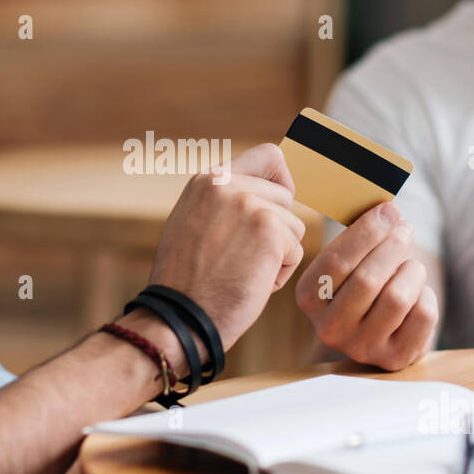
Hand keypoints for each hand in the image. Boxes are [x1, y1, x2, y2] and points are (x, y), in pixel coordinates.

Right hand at [148, 143, 305, 347]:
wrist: (178, 317)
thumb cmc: (187, 283)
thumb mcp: (194, 224)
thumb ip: (225, 203)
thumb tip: (270, 194)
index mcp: (207, 180)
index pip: (269, 156)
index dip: (282, 181)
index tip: (278, 205)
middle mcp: (227, 184)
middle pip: (285, 197)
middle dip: (276, 230)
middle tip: (244, 258)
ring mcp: (249, 205)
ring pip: (293, 227)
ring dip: (277, 255)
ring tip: (241, 273)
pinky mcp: (269, 231)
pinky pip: (295, 252)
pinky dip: (279, 274)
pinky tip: (249, 284)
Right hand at [295, 201, 438, 371]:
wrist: (377, 330)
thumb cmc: (362, 282)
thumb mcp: (348, 261)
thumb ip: (360, 237)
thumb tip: (388, 213)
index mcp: (309, 297)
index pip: (336, 261)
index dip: (367, 232)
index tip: (389, 210)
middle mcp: (328, 327)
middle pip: (368, 279)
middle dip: (393, 246)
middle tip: (405, 229)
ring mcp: (360, 347)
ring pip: (398, 297)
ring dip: (412, 271)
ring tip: (411, 266)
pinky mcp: (393, 359)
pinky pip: (422, 315)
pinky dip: (426, 294)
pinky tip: (417, 294)